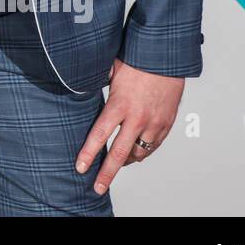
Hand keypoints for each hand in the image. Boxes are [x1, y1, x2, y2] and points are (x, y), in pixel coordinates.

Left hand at [75, 58, 183, 194]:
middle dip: (106, 173)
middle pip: (119, 153)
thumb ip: (96, 85)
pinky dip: (142, 151)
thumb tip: (78, 88)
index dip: (88, 153)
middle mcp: (137, 118)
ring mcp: (154, 123)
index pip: (100, 134)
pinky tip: (135, 152)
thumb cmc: (136, 61)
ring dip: (125, 161)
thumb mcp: (110, 71)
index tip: (80, 167)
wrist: (166, 57)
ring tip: (115, 164)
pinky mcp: (166, 124)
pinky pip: (153, 146)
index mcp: (119, 104)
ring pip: (138, 153)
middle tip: (97, 187)